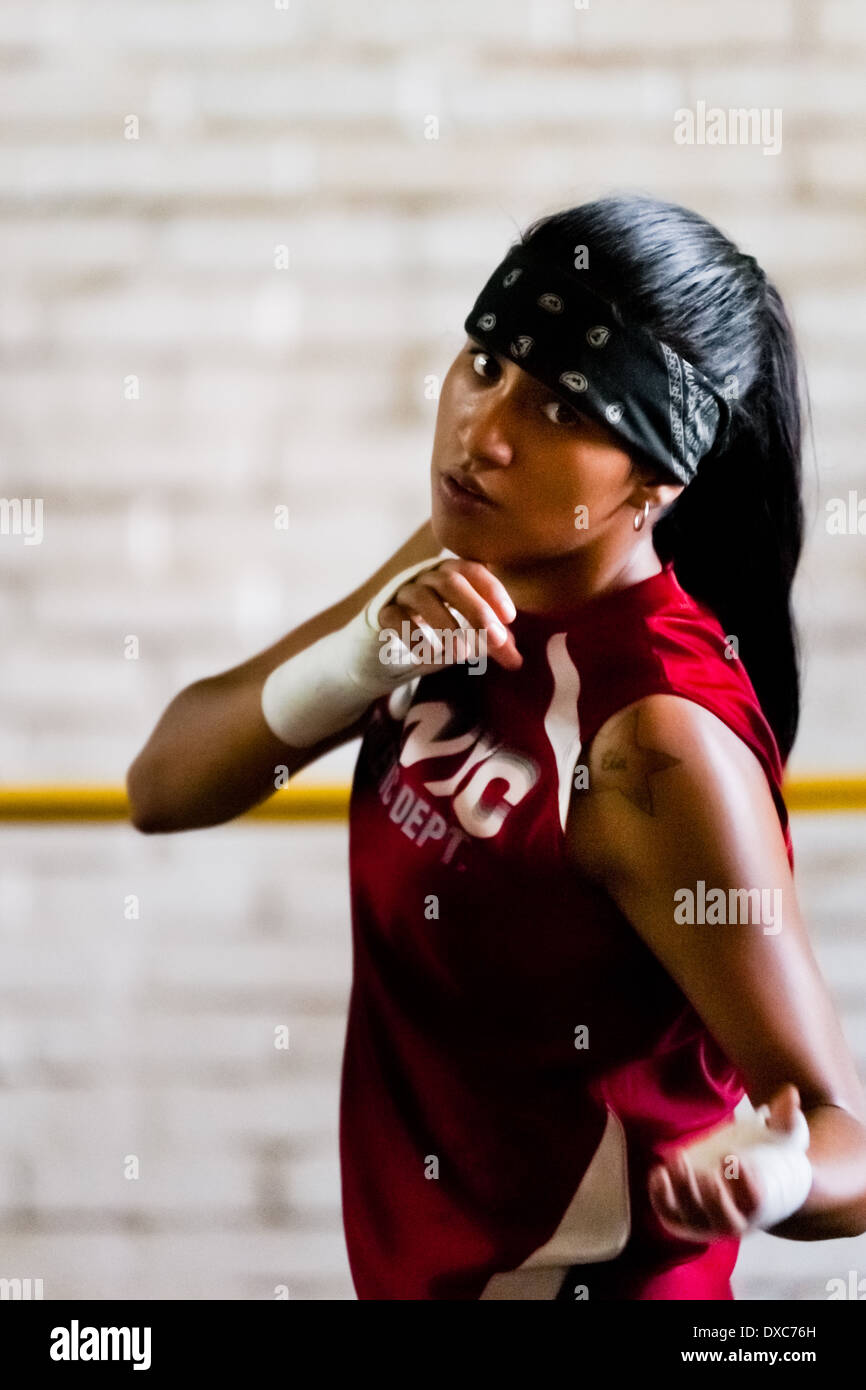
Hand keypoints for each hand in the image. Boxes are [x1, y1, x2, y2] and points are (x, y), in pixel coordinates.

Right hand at [377, 557, 522, 671]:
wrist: (383, 649)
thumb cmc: (432, 634)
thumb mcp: (467, 637)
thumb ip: (491, 643)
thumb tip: (516, 662)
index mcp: (450, 575)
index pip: (472, 570)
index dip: (492, 589)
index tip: (509, 617)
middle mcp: (425, 577)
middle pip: (450, 581)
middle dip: (475, 609)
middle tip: (494, 639)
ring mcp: (401, 592)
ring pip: (422, 596)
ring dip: (446, 624)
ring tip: (461, 653)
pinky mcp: (380, 613)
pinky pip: (395, 617)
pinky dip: (413, 635)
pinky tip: (427, 654)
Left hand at [647, 1083, 804, 1241]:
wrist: (750, 1178)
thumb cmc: (770, 1155)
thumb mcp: (784, 1136)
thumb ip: (787, 1118)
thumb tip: (790, 1094)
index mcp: (764, 1204)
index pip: (756, 1202)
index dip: (746, 1183)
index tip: (734, 1157)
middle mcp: (736, 1219)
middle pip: (724, 1219)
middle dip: (713, 1198)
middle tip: (706, 1173)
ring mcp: (708, 1220)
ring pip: (694, 1217)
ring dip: (683, 1192)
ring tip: (677, 1159)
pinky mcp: (684, 1213)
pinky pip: (670, 1213)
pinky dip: (661, 1198)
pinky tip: (658, 1173)